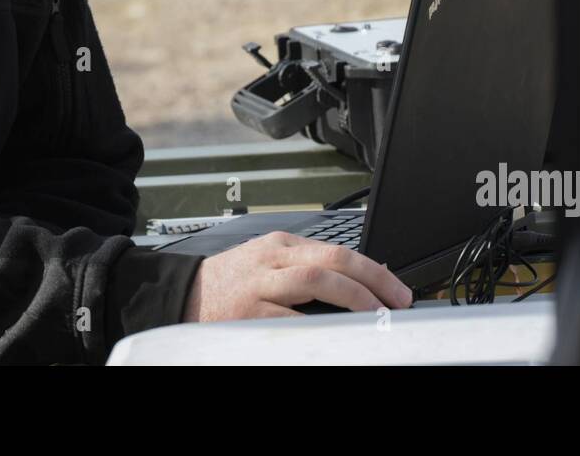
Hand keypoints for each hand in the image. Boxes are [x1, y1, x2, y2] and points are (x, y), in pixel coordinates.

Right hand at [181, 231, 412, 321]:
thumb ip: (306, 269)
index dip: (374, 271)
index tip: (397, 291)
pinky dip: (317, 327)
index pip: (338, 251)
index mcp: (281, 245)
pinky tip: (336, 335)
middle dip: (374, 281)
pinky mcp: (248, 313)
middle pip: (334, 261)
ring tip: (376, 315)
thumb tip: (359, 283)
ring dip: (354, 298)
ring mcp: (261, 285)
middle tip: (398, 302)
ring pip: (316, 280)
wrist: (181, 295)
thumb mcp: (268, 264)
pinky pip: (290, 319)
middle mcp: (274, 259)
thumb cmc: (229, 282)